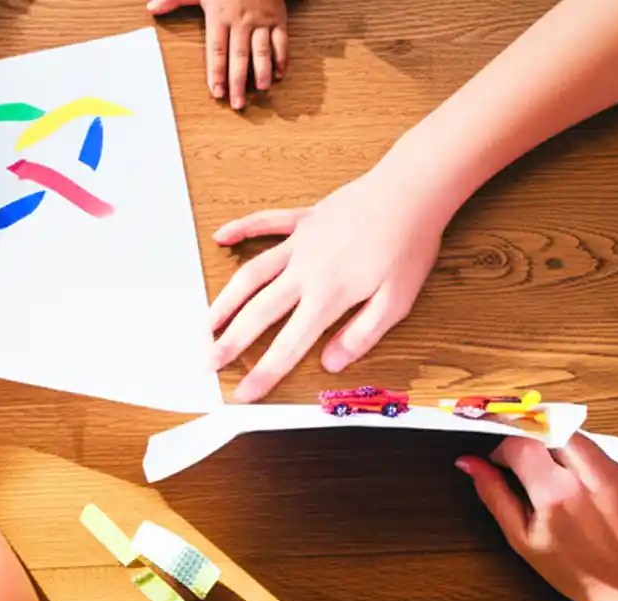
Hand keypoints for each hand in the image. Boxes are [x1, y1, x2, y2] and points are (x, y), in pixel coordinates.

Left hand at [147, 0, 287, 109]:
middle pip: (239, 56)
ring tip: (261, 90)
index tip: (217, 92)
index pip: (217, 51)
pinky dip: (282, 58)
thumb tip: (152, 8)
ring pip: (262, 50)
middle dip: (238, 82)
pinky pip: (281, 41)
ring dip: (262, 71)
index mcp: (219, 16)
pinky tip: (279, 75)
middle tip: (237, 103)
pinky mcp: (278, 18)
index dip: (217, 73)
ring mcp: (261, 21)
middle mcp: (241, 21)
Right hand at [209, 169, 445, 401]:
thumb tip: (331, 363)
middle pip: (258, 312)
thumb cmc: (408, 245)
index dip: (264, 373)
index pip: (289, 344)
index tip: (242, 393)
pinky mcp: (304, 220)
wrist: (410, 191)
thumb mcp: (396, 301)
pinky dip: (241, 229)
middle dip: (231, 341)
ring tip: (207, 323)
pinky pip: (264, 223)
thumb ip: (362, 334)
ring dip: (225, 299)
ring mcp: (300, 243)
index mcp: (328, 296)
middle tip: (208, 361)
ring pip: (251, 274)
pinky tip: (220, 238)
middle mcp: (305, 271)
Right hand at [456, 434, 617, 600]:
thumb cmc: (572, 570)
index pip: (521, 443)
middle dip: (532, 440)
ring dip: (557, 447)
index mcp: (555, 494)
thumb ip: (494, 494)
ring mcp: (616, 472)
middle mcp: (588, 476)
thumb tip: (469, 463)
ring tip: (555, 478)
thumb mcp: (521, 537)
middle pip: (549, 429)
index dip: (504, 447)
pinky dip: (583, 462)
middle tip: (526, 463)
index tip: (501, 460)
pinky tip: (582, 490)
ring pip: (575, 436)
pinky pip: (598, 453)